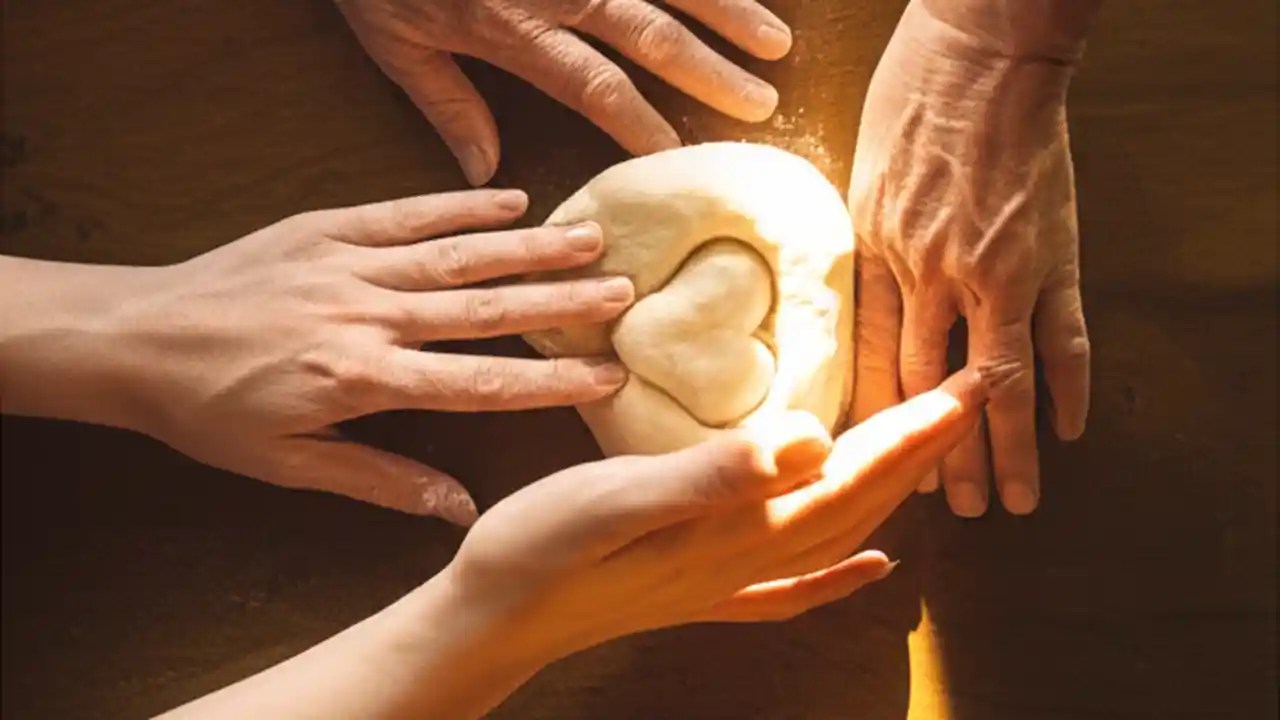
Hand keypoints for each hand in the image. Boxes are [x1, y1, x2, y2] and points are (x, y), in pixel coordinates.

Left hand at [0, 190, 634, 523]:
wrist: (138, 338)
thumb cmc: (212, 412)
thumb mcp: (290, 464)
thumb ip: (381, 480)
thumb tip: (459, 509)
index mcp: (363, 379)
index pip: (479, 382)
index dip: (549, 380)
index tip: (605, 375)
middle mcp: (368, 315)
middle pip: (484, 308)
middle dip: (560, 300)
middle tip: (624, 292)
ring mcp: (349, 264)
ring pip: (456, 255)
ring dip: (528, 246)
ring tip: (591, 237)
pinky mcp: (327, 226)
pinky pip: (406, 212)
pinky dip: (461, 205)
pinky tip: (511, 200)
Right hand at [161, 367, 992, 719]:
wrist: (493, 620)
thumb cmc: (541, 550)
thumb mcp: (618, 497)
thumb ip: (715, 473)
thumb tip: (813, 438)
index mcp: (737, 530)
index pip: (852, 475)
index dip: (915, 432)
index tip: (968, 383)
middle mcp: (748, 561)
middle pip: (862, 503)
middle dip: (923, 451)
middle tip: (973, 396)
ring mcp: (726, 582)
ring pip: (839, 535)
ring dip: (894, 493)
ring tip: (934, 455)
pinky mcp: (700, 591)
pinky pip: (798, 585)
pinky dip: (846, 572)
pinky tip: (875, 565)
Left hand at [335, 0, 791, 184]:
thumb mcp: (393, 42)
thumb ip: (447, 106)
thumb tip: (487, 174)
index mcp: (515, 30)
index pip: (598, 87)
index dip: (644, 126)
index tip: (681, 158)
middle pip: (651, 32)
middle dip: (711, 71)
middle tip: (762, 105)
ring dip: (727, 8)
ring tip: (776, 41)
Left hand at [847, 0, 1093, 516]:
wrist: (982, 49)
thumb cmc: (910, 100)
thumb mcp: (859, 178)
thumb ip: (861, 247)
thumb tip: (855, 299)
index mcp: (879, 259)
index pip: (872, 365)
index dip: (876, 425)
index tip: (873, 467)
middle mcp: (933, 277)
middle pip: (930, 388)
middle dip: (937, 456)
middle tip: (946, 509)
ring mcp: (998, 271)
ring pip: (999, 381)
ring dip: (1006, 448)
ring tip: (1009, 502)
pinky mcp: (1053, 254)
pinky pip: (1065, 335)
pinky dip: (1068, 386)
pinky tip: (1069, 431)